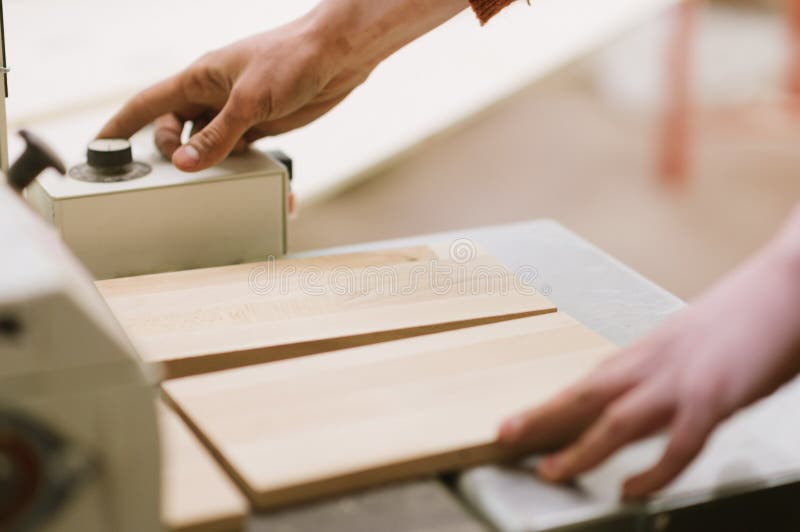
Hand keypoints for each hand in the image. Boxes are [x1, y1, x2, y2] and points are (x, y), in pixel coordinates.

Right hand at [98, 0, 466, 171]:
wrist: (337, 56)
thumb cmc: (292, 60)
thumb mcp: (251, 101)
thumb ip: (218, 135)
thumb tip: (187, 163)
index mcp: (199, 78)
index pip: (148, 103)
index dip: (121, 124)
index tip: (100, 146)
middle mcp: (213, 95)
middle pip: (175, 130)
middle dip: (172, 152)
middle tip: (184, 170)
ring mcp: (236, 110)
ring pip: (206, 143)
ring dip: (205, 161)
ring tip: (212, 179)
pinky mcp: (260, 123)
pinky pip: (237, 149)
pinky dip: (235, 164)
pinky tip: (242, 177)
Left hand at [498, 209, 799, 499]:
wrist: (788, 285)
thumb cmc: (744, 316)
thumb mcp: (690, 342)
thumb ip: (663, 371)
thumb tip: (642, 398)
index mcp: (646, 350)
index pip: (586, 382)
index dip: (549, 405)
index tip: (516, 421)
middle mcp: (653, 363)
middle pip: (583, 393)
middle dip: (540, 417)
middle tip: (502, 435)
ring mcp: (681, 380)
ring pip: (616, 420)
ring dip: (580, 449)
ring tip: (550, 473)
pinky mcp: (716, 397)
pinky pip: (678, 445)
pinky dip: (653, 473)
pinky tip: (631, 490)